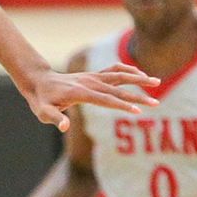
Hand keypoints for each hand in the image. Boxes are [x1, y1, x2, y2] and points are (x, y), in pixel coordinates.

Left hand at [23, 66, 158, 130]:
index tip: (137, 111)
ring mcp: (93, 77)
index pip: (106, 100)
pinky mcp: (95, 75)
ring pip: (120, 75)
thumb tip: (64, 127)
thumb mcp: (42, 112)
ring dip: (139, 78)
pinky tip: (141, 75)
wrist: (39, 81)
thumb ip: (54, 118)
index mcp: (80, 93)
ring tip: (157, 82)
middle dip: (138, 96)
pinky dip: (129, 70)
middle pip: (118, 89)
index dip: (122, 105)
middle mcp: (90, 82)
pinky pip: (115, 70)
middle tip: (156, 103)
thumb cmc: (41, 100)